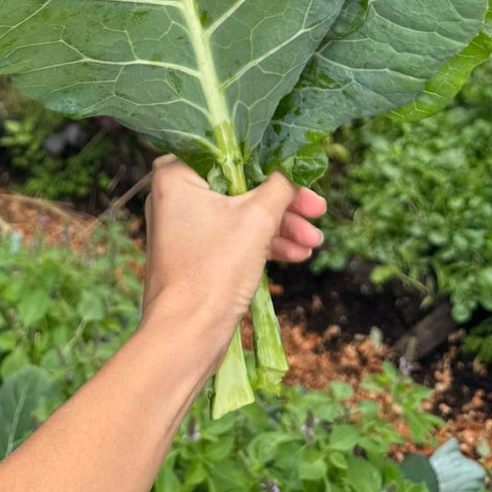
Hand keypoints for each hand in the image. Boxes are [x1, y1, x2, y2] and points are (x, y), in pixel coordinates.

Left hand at [140, 156, 325, 370]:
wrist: (186, 338)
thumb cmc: (214, 269)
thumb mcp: (257, 219)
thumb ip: (281, 184)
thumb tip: (298, 161)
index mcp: (176, 175)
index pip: (231, 153)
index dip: (271, 163)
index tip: (301, 174)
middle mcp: (174, 195)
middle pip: (240, 185)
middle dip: (283, 202)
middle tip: (317, 210)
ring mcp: (183, 226)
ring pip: (241, 213)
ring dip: (279, 225)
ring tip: (313, 241)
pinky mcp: (195, 253)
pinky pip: (233, 236)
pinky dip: (263, 243)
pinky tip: (297, 254)